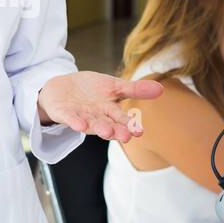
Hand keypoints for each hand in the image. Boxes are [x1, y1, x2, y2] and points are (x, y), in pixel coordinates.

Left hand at [36, 71, 163, 142]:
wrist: (62, 87)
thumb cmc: (91, 90)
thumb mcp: (114, 86)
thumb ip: (135, 89)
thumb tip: (161, 89)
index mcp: (109, 111)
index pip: (122, 120)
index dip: (130, 125)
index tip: (139, 131)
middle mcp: (96, 117)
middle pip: (108, 125)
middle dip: (116, 131)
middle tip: (125, 136)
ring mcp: (80, 116)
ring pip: (91, 124)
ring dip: (98, 128)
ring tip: (107, 132)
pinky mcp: (64, 113)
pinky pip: (70, 119)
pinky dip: (75, 122)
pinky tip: (79, 126)